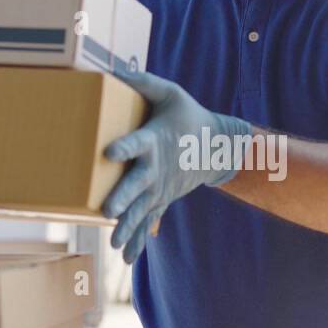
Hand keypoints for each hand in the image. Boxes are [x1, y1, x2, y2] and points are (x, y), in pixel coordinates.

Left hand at [103, 71, 251, 262]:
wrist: (219, 146)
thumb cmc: (189, 116)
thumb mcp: (171, 93)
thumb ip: (142, 82)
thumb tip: (110, 69)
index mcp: (155, 140)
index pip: (138, 143)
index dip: (125, 147)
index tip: (110, 152)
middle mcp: (157, 168)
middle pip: (138, 184)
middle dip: (123, 197)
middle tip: (108, 210)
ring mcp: (161, 187)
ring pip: (142, 210)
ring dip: (128, 227)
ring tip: (114, 243)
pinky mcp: (163, 199)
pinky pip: (150, 221)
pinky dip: (140, 240)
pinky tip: (127, 258)